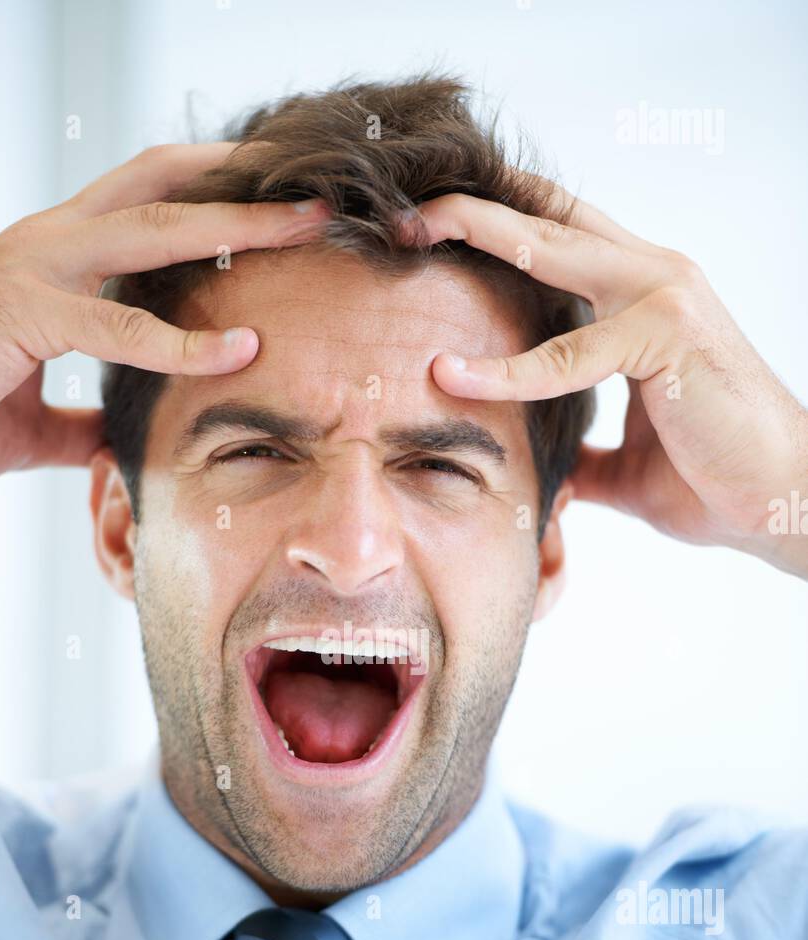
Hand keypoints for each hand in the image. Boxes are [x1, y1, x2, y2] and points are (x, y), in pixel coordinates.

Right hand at [0, 143, 328, 486]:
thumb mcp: (34, 419)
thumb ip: (81, 418)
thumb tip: (115, 438)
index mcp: (56, 258)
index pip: (146, 200)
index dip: (211, 190)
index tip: (278, 198)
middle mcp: (48, 244)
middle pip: (161, 189)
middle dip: (241, 183)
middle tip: (318, 192)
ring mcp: (33, 270)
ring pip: (149, 230)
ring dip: (235, 225)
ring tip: (305, 230)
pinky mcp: (20, 314)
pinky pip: (116, 324)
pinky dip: (183, 339)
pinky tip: (238, 348)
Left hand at [407, 190, 807, 579]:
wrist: (784, 503)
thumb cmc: (714, 478)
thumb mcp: (624, 467)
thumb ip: (582, 456)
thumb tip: (545, 477)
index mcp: (642, 295)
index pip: (560, 235)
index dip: (498, 222)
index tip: (431, 224)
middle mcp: (653, 276)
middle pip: (548, 219)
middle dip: (472, 205)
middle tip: (401, 206)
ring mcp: (664, 296)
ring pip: (553, 251)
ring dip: (478, 236)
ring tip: (410, 235)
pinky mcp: (668, 336)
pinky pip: (570, 352)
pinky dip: (507, 367)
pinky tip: (450, 372)